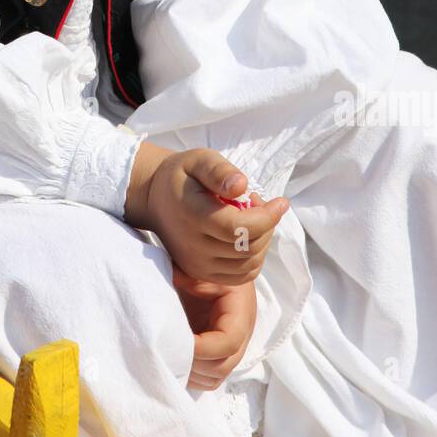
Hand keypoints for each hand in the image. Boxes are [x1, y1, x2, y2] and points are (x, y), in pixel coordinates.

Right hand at [128, 146, 288, 287]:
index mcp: (191, 214)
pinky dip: (254, 258)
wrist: (155, 199)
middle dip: (266, 225)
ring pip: (248, 264)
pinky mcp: (202, 275)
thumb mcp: (199, 160)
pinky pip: (241, 276)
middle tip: (260, 203)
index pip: (240, 229)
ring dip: (262, 241)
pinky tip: (248, 236)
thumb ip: (219, 171)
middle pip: (248, 248)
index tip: (281, 201)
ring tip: (252, 217)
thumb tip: (242, 186)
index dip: (267, 218)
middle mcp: (192, 246)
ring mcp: (196, 264)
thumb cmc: (182, 176)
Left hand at [172, 265, 257, 389]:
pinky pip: (210, 379)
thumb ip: (191, 277)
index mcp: (239, 316)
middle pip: (221, 366)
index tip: (176, 341)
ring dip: (191, 374)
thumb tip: (173, 280)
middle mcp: (240, 338)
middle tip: (165, 353)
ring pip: (215, 377)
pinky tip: (174, 366)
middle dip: (192, 364)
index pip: (228, 343)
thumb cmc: (216, 273)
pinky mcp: (220, 357)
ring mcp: (231, 351)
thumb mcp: (207, 270)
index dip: (202, 348)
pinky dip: (192, 378)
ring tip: (167, 360)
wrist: (225, 274)